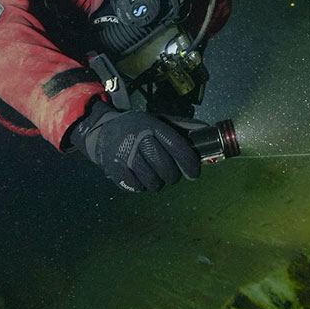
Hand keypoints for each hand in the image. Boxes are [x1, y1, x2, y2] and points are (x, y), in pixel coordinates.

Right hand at [68, 100, 200, 191]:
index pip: (177, 147)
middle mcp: (139, 140)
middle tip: (170, 173)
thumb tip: (208, 130)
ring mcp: (125, 156)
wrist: (101, 131)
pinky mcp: (115, 170)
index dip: (189, 163)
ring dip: (157, 181)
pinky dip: (141, 185)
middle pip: (166, 169)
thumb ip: (182, 126)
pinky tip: (139, 175)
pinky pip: (137, 187)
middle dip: (173, 175)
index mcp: (152, 127)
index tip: (194, 172)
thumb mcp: (158, 120)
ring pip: (153, 182)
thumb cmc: (136, 127)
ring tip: (152, 173)